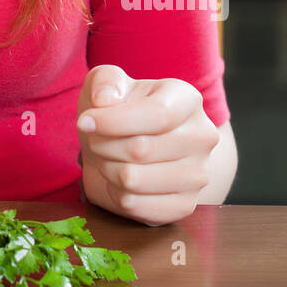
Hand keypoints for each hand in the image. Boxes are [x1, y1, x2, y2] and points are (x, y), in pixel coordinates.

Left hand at [76, 65, 220, 225]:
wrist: (127, 146)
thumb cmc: (118, 110)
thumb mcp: (107, 82)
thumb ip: (105, 81)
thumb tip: (105, 100)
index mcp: (188, 100)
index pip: (158, 114)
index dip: (114, 121)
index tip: (84, 122)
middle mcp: (202, 137)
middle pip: (141, 150)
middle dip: (103, 145)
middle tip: (97, 141)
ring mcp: (198, 174)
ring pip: (133, 179)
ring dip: (107, 169)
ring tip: (109, 158)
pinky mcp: (185, 205)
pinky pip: (135, 205)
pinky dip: (116, 193)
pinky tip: (120, 180)